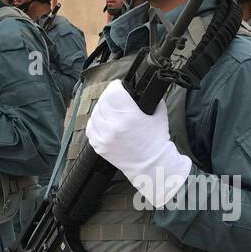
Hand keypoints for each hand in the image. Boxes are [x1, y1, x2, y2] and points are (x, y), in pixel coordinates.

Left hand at [85, 81, 191, 207]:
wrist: (152, 165)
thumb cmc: (156, 140)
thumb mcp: (159, 114)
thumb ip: (152, 99)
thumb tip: (143, 89)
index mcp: (129, 116)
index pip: (113, 91)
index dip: (116, 86)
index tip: (120, 86)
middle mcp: (114, 126)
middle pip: (103, 100)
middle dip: (109, 96)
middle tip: (116, 97)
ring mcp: (105, 137)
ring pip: (95, 113)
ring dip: (102, 109)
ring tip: (110, 110)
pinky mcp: (100, 146)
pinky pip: (91, 128)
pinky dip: (96, 123)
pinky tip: (104, 122)